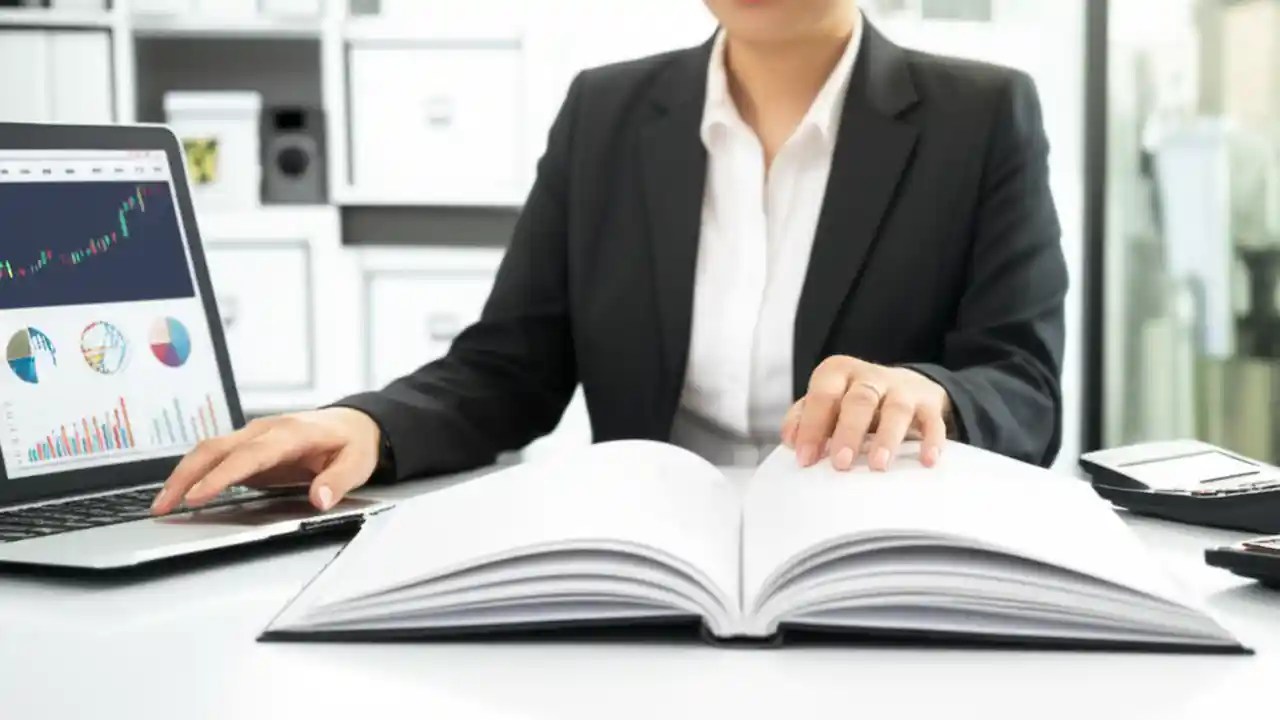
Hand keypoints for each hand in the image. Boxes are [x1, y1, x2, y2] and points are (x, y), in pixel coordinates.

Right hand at [150, 408, 382, 514]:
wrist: (356, 423)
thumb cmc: (354, 443)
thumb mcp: (357, 463)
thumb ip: (338, 481)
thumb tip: (319, 499)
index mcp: (290, 433)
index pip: (248, 456)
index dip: (221, 476)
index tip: (196, 496)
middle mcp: (266, 430)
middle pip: (215, 448)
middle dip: (185, 476)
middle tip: (162, 507)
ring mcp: (254, 435)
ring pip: (209, 449)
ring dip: (183, 475)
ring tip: (161, 505)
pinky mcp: (249, 445)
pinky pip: (216, 456)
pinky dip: (194, 472)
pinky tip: (179, 493)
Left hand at [781, 356, 949, 471]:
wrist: (902, 385)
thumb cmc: (852, 400)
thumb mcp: (825, 403)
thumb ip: (803, 419)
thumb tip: (792, 441)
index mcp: (837, 372)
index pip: (823, 396)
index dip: (813, 427)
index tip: (807, 459)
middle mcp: (870, 376)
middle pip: (860, 401)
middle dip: (849, 432)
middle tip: (841, 463)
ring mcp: (901, 389)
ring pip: (896, 409)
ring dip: (887, 437)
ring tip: (879, 465)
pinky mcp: (928, 403)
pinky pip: (933, 421)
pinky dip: (931, 440)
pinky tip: (926, 460)